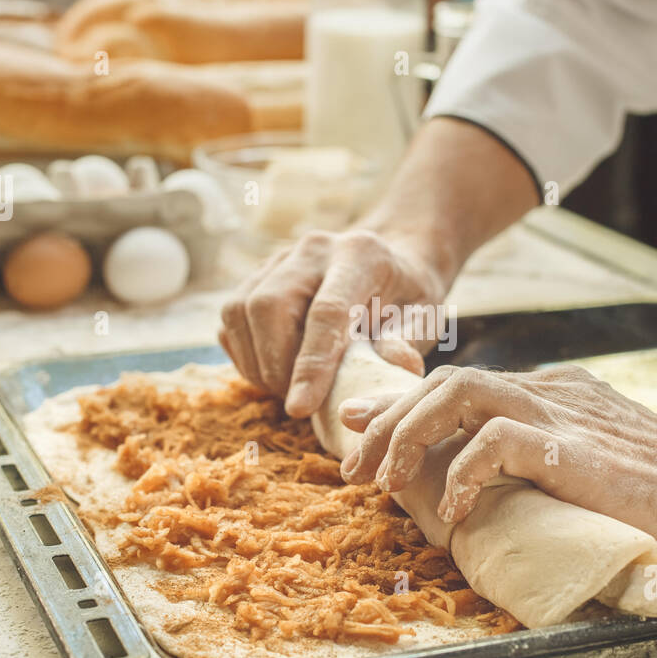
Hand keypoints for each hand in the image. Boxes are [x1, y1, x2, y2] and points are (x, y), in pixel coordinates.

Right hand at [219, 229, 446, 417]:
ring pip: (240, 310)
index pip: (326, 311)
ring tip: (286, 390)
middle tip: (296, 402)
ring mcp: (279, 259)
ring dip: (257, 363)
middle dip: (275, 365)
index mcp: (360, 254)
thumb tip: (396, 364)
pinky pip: (232, 318)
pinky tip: (273, 373)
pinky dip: (245, 355)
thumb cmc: (408, 297)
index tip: (300, 408)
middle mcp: (313, 249)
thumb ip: (408, 339)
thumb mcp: (424, 317)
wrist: (389, 262)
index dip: (310, 364)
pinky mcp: (258, 276)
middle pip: (269, 305)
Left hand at [337, 364, 656, 564]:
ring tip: (384, 483)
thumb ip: (545, 456)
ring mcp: (558, 413)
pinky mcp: (567, 445)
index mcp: (552, 392)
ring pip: (456, 393)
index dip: (402, 401)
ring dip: (407, 436)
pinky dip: (458, 474)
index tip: (361, 423)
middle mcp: (548, 391)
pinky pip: (490, 443)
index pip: (461, 382)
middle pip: (444, 381)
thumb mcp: (592, 462)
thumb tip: (494, 477)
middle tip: (355, 466)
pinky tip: (450, 511)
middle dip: (388, 420)